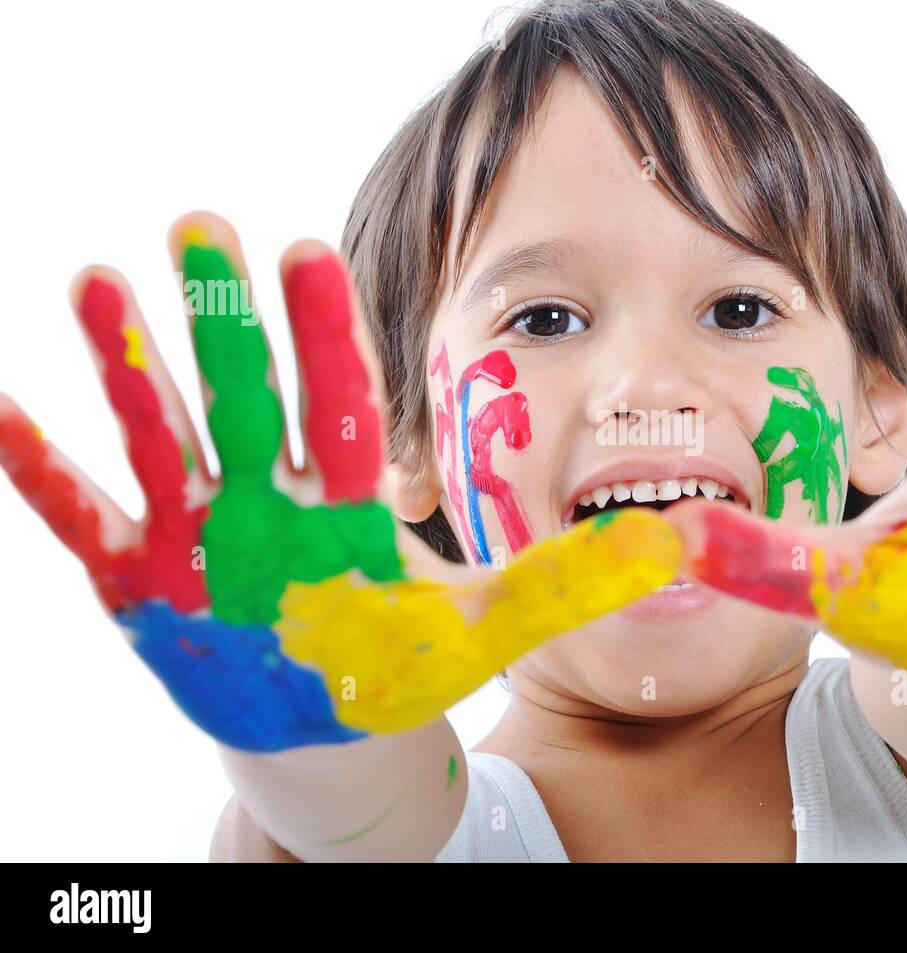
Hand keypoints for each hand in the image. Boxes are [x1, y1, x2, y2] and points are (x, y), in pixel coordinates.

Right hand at [0, 213, 678, 750]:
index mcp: (350, 502)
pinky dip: (48, 470)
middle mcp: (271, 502)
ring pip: (163, 437)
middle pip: (248, 399)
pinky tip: (9, 408)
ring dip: (132, 367)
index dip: (324, 336)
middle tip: (204, 226)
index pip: (340, 406)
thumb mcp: (487, 627)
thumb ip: (571, 583)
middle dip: (226, 321)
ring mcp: (201, 536)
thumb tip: (679, 540)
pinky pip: (85, 517)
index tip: (310, 249)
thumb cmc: (400, 663)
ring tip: (99, 281)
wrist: (326, 727)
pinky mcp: (142, 580)